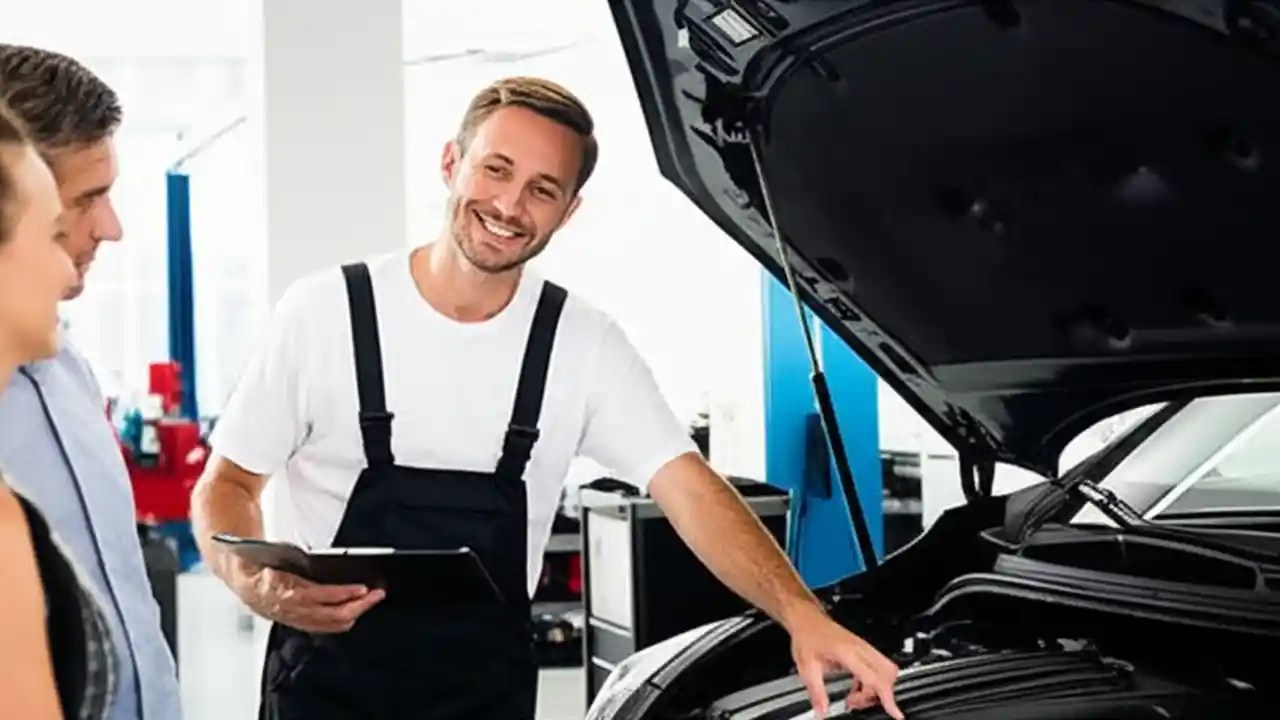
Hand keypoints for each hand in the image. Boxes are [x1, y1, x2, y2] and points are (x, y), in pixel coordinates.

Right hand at [237, 565, 385, 633]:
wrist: (242, 578)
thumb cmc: (262, 564)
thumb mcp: (281, 554)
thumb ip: (301, 559)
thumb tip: (327, 562)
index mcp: (284, 590)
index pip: (321, 596)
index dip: (344, 594)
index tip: (363, 588)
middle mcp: (291, 609)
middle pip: (332, 615)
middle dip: (358, 606)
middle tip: (377, 594)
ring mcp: (295, 619)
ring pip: (331, 624)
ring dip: (354, 614)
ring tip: (370, 601)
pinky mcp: (297, 623)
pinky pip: (323, 627)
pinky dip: (341, 621)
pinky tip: (354, 613)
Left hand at [785, 603, 902, 718]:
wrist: (807, 619)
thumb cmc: (806, 636)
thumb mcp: (807, 668)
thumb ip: (817, 693)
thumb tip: (821, 713)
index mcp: (848, 652)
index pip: (875, 678)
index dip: (887, 697)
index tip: (895, 712)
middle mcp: (860, 648)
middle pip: (887, 674)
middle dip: (879, 694)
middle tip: (857, 703)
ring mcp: (863, 647)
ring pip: (885, 670)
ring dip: (875, 688)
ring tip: (853, 698)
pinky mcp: (863, 648)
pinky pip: (878, 667)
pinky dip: (872, 681)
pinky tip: (856, 688)